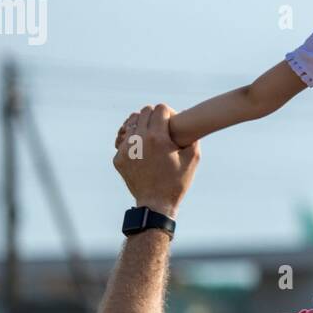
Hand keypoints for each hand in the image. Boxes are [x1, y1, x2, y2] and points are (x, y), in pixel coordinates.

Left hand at [113, 104, 198, 218]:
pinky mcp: (119, 158)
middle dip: (155, 116)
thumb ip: (192, 136)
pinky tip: (143, 151)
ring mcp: (126, 149)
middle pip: (144, 111)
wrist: (156, 204)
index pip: (160, 108)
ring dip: (142, 126)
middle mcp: (139, 140)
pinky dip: (134, 142)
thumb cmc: (177, 182)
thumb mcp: (193, 158)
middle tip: (162, 127)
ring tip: (151, 136)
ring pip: (132, 123)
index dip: (169, 112)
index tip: (172, 121)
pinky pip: (125, 140)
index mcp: (157, 138)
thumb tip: (188, 120)